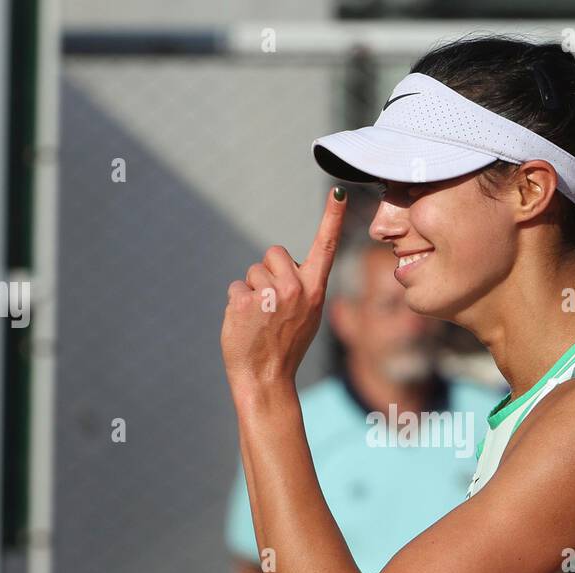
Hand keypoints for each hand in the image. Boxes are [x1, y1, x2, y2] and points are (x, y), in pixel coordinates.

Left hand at [220, 187, 346, 387]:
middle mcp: (296, 289)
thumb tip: (284, 267)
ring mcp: (269, 295)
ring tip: (260, 319)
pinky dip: (236, 303)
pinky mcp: (244, 301)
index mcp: (315, 291)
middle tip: (271, 305)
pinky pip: (236, 287)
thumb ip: (302, 288)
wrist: (267, 378)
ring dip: (251, 290)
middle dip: (268, 271)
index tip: (338, 192)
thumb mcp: (307, 316)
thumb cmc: (286, 346)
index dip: (332, 218)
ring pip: (252, 271)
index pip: (325, 246)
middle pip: (274, 253)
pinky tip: (245, 324)